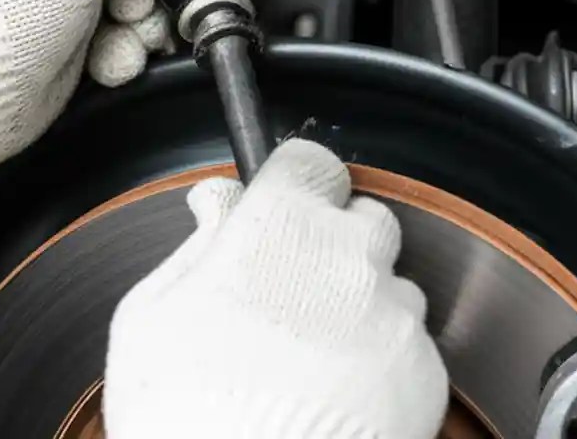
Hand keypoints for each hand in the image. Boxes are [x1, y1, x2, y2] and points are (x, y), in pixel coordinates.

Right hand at [104, 139, 448, 438]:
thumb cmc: (184, 414)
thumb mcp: (152, 315)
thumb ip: (197, 243)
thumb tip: (217, 201)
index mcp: (281, 228)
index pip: (310, 162)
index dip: (291, 185)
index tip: (278, 207)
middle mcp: (350, 258)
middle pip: (361, 219)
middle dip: (331, 243)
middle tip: (288, 292)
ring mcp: (394, 317)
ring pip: (389, 284)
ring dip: (359, 304)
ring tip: (307, 357)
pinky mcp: (424, 373)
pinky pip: (407, 345)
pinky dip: (380, 360)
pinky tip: (335, 393)